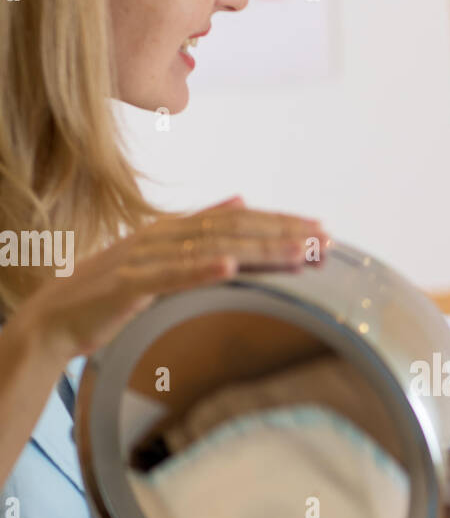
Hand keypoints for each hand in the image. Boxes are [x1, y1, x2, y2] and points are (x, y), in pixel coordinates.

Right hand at [17, 196, 328, 363]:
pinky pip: (170, 276)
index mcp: (175, 229)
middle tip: (324, 240)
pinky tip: (230, 268)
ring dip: (258, 250)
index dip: (280, 223)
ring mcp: (145, 258)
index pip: (238, 221)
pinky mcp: (128, 285)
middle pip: (233, 230)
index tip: (320, 230)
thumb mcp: (162, 256)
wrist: (57, 316)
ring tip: (297, 253)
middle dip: (283, 234)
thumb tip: (241, 201)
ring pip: (211, 249)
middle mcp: (163, 236)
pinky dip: (201, 270)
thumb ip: (199, 228)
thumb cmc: (112, 292)